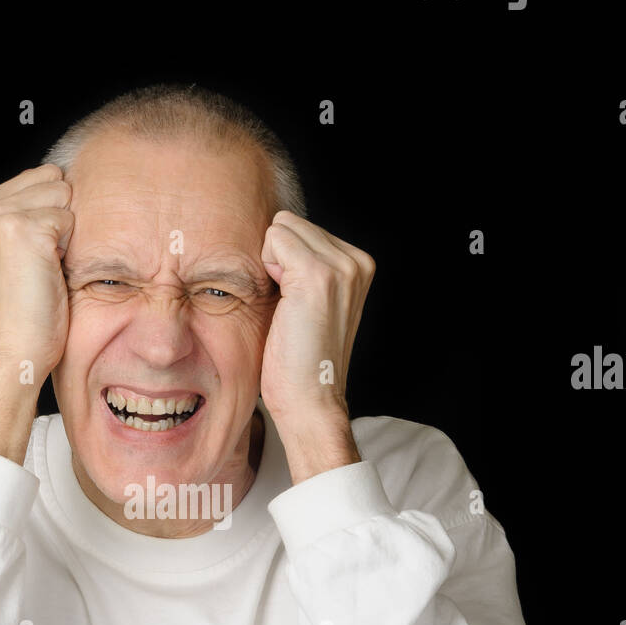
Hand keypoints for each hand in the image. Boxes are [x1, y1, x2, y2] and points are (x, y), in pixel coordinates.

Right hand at [0, 163, 74, 461]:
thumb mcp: (10, 253)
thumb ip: (23, 215)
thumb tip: (61, 184)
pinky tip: (48, 275)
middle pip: (53, 181)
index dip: (49, 216)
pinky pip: (70, 220)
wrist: (11, 353)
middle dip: (58, 220)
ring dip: (64, 235)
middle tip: (39, 264)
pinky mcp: (25, 230)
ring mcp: (1, 216)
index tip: (32, 256)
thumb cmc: (19, 313)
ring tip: (42, 269)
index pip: (38, 178)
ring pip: (63, 198)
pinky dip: (68, 249)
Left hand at [259, 211, 374, 429]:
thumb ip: (306, 267)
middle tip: (291, 307)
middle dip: (278, 260)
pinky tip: (284, 306)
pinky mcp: (318, 275)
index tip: (297, 303)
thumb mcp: (312, 304)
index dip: (285, 263)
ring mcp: (341, 267)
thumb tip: (275, 234)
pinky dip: (267, 270)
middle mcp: (356, 261)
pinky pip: (274, 239)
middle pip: (290, 223)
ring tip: (289, 308)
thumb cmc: (301, 360)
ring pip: (281, 227)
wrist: (311, 401)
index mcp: (358, 265)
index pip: (301, 228)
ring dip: (272, 265)